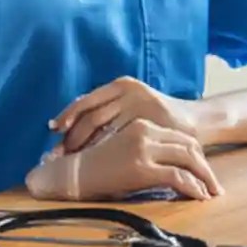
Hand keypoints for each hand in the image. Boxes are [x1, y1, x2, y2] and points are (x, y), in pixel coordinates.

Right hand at [25, 119, 223, 200]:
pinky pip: (178, 177)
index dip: (198, 156)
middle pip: (190, 146)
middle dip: (206, 167)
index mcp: (143, 125)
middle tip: (215, 185)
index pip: (181, 138)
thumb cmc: (96, 167)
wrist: (71, 174)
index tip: (205, 172)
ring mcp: (145, 148)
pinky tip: (199, 197)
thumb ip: (147, 151)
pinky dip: (193, 187)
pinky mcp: (142, 167)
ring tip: (213, 193)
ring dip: (205, 178)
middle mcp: (146, 132)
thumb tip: (172, 168)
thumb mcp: (124, 149)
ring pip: (188, 160)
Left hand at [51, 76, 202, 154]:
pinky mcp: (149, 118)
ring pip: (101, 126)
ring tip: (71, 160)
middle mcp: (128, 90)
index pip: (87, 100)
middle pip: (90, 114)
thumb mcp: (132, 108)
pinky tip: (95, 161)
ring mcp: (139, 103)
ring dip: (83, 144)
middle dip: (71, 135)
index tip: (52, 129)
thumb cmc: (158, 120)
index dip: (67, 114)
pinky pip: (118, 136)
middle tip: (58, 153)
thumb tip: (70, 128)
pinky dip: (103, 149)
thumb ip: (109, 113)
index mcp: (121, 85)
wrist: (195, 121)